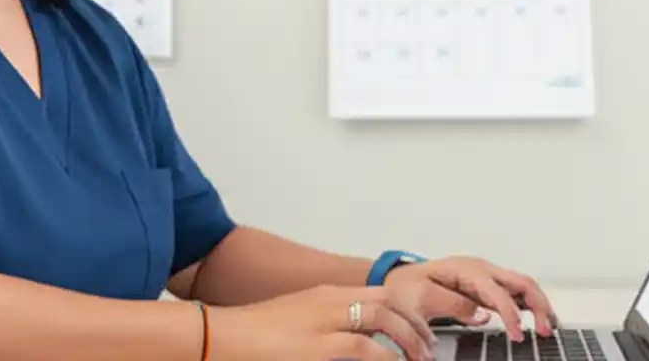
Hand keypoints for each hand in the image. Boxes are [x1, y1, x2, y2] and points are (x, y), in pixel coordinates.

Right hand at [208, 284, 438, 360]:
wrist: (220, 336)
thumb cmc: (252, 337)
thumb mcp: (295, 325)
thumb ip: (323, 329)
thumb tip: (348, 346)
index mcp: (324, 295)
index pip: (378, 295)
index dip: (405, 312)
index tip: (419, 331)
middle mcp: (328, 301)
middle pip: (387, 301)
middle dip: (415, 323)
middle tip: (428, 349)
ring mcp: (323, 321)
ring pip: (382, 320)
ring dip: (408, 340)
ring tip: (420, 360)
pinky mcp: (317, 345)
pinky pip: (365, 348)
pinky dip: (387, 358)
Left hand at [383, 256, 557, 342]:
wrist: (398, 279)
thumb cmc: (407, 286)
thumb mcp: (422, 296)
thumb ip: (452, 304)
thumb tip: (482, 315)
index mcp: (466, 270)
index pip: (497, 292)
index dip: (510, 314)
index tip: (518, 335)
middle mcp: (480, 269)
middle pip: (520, 282)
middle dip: (538, 305)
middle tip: (546, 331)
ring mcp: (485, 276)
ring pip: (522, 285)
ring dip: (539, 304)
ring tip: (550, 326)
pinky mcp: (485, 286)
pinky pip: (514, 292)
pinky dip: (530, 304)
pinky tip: (538, 318)